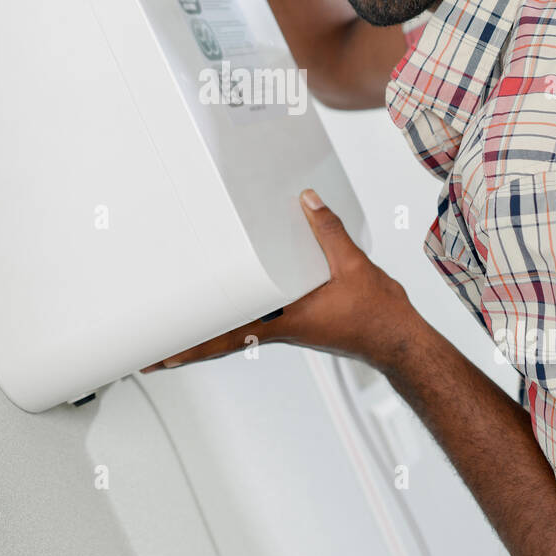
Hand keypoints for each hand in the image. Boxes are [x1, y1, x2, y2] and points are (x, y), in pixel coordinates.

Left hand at [140, 188, 418, 373]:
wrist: (400, 341)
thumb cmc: (379, 317)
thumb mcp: (353, 265)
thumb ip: (328, 231)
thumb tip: (307, 201)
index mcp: (283, 323)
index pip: (226, 337)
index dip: (190, 347)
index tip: (161, 354)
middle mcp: (278, 329)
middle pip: (222, 338)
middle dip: (188, 343)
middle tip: (155, 347)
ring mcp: (287, 327)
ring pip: (237, 329)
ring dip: (210, 329)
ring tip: (182, 327)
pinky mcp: (299, 322)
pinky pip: (260, 317)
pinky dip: (240, 312)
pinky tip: (238, 300)